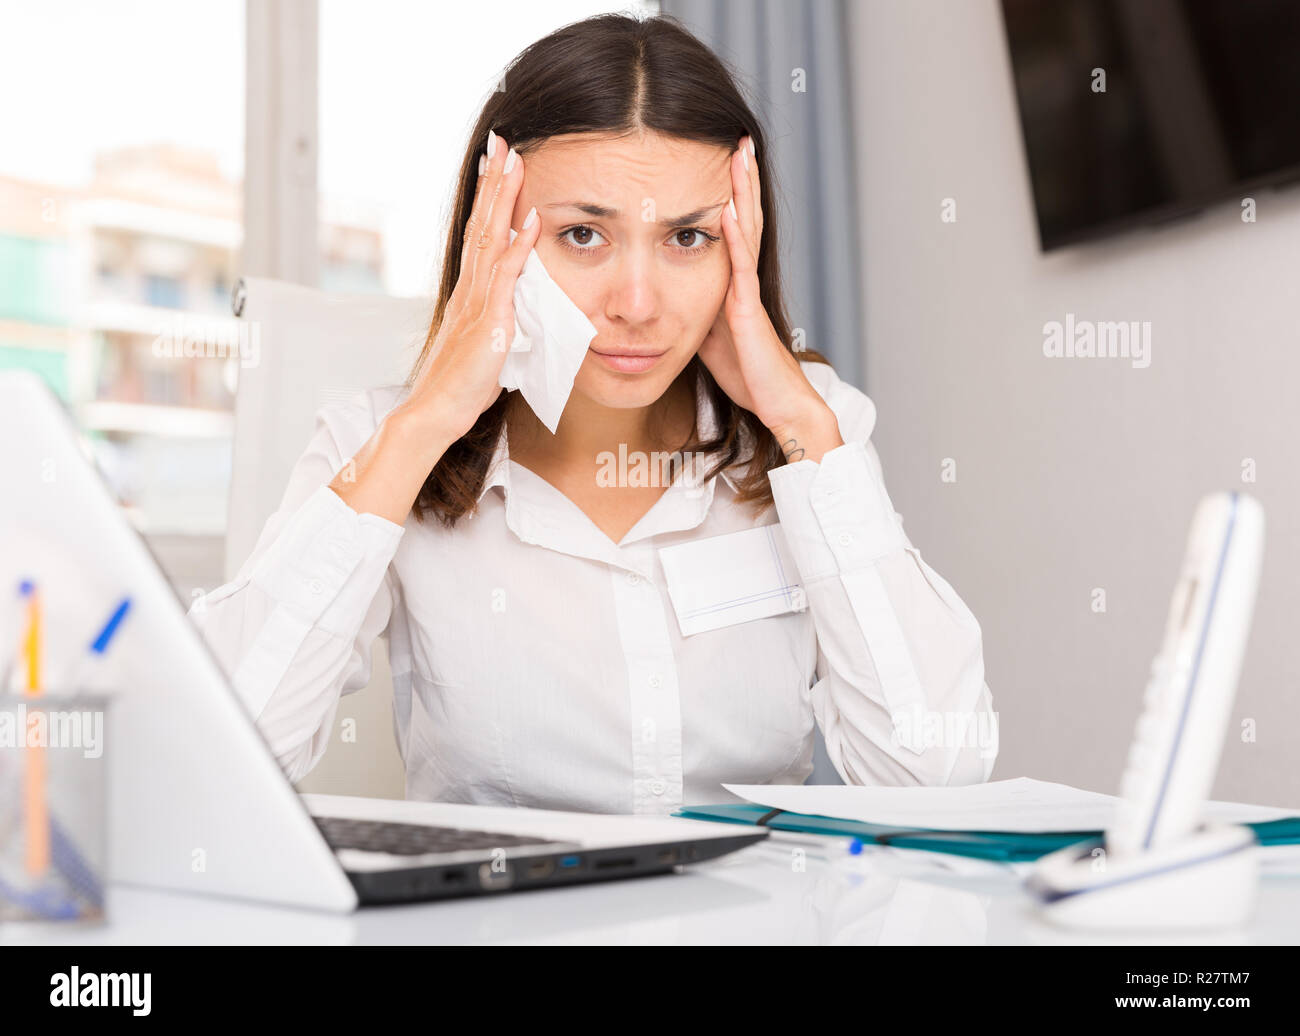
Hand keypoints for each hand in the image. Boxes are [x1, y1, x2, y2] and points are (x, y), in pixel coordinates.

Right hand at [399, 130, 541, 446]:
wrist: (435, 412)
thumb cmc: (459, 389)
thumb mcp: (483, 350)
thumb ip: (497, 328)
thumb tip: (511, 322)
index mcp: (468, 294)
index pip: (479, 235)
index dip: (488, 200)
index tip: (496, 166)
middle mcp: (469, 289)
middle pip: (481, 223)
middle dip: (494, 182)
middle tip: (502, 142)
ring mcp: (477, 302)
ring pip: (491, 238)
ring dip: (504, 198)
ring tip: (515, 161)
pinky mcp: (489, 320)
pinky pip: (506, 276)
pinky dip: (520, 246)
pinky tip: (531, 220)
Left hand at [697, 136, 842, 463]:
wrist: (777, 405)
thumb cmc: (748, 376)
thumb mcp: (710, 335)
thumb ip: (694, 311)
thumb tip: (662, 299)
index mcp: (733, 284)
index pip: (732, 227)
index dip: (728, 193)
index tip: (720, 158)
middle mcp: (744, 281)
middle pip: (744, 218)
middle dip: (741, 179)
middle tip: (738, 138)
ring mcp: (748, 293)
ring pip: (747, 232)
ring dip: (743, 193)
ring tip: (739, 154)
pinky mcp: (747, 312)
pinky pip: (741, 268)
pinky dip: (737, 237)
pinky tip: (731, 210)